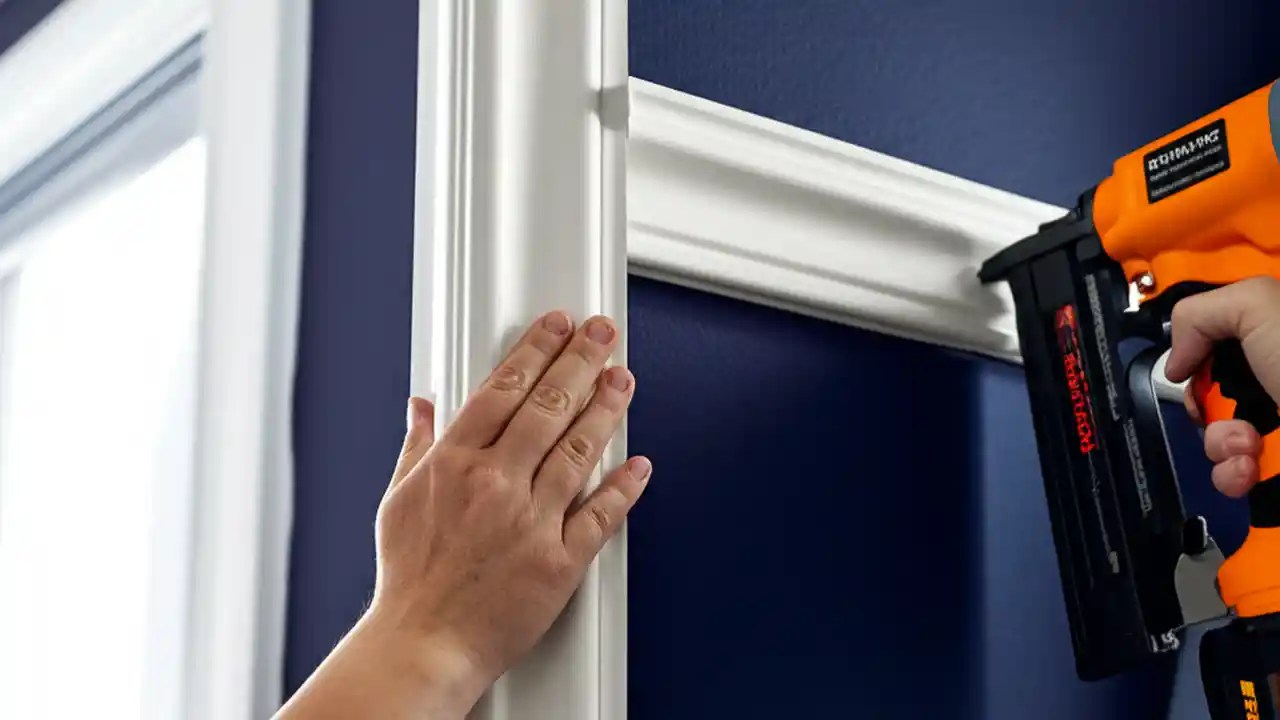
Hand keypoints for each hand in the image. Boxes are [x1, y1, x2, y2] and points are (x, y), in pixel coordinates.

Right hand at [275, 311, 649, 719]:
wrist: (425, 643)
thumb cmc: (410, 579)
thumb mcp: (398, 501)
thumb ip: (418, 447)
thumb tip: (422, 406)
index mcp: (454, 464)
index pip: (502, 388)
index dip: (536, 350)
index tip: (557, 326)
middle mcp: (495, 485)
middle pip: (548, 406)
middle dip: (580, 361)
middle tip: (603, 334)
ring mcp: (529, 522)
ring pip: (578, 450)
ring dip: (606, 409)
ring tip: (624, 379)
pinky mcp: (558, 561)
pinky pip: (599, 516)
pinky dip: (623, 489)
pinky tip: (640, 465)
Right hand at [1166, 276, 1279, 497]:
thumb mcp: (1259, 303)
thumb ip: (1201, 314)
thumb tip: (1176, 366)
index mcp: (1273, 343)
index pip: (1217, 347)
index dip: (1195, 359)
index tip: (1190, 371)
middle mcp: (1275, 384)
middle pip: (1211, 395)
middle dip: (1202, 406)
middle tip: (1213, 410)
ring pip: (1216, 440)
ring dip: (1217, 444)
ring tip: (1245, 445)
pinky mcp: (1279, 472)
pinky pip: (1232, 477)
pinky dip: (1231, 475)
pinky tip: (1247, 470)